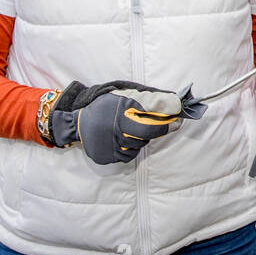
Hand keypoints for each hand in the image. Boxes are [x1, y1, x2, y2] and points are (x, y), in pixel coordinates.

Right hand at [49, 80, 184, 164]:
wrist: (77, 123)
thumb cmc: (105, 107)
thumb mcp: (124, 96)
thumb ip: (149, 99)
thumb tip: (175, 102)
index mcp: (120, 116)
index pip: (151, 126)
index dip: (167, 125)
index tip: (178, 121)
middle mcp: (116, 134)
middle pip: (145, 137)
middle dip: (151, 130)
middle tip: (148, 122)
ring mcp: (110, 148)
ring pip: (137, 147)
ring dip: (138, 139)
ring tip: (127, 129)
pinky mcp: (106, 158)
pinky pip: (127, 156)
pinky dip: (128, 148)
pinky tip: (120, 139)